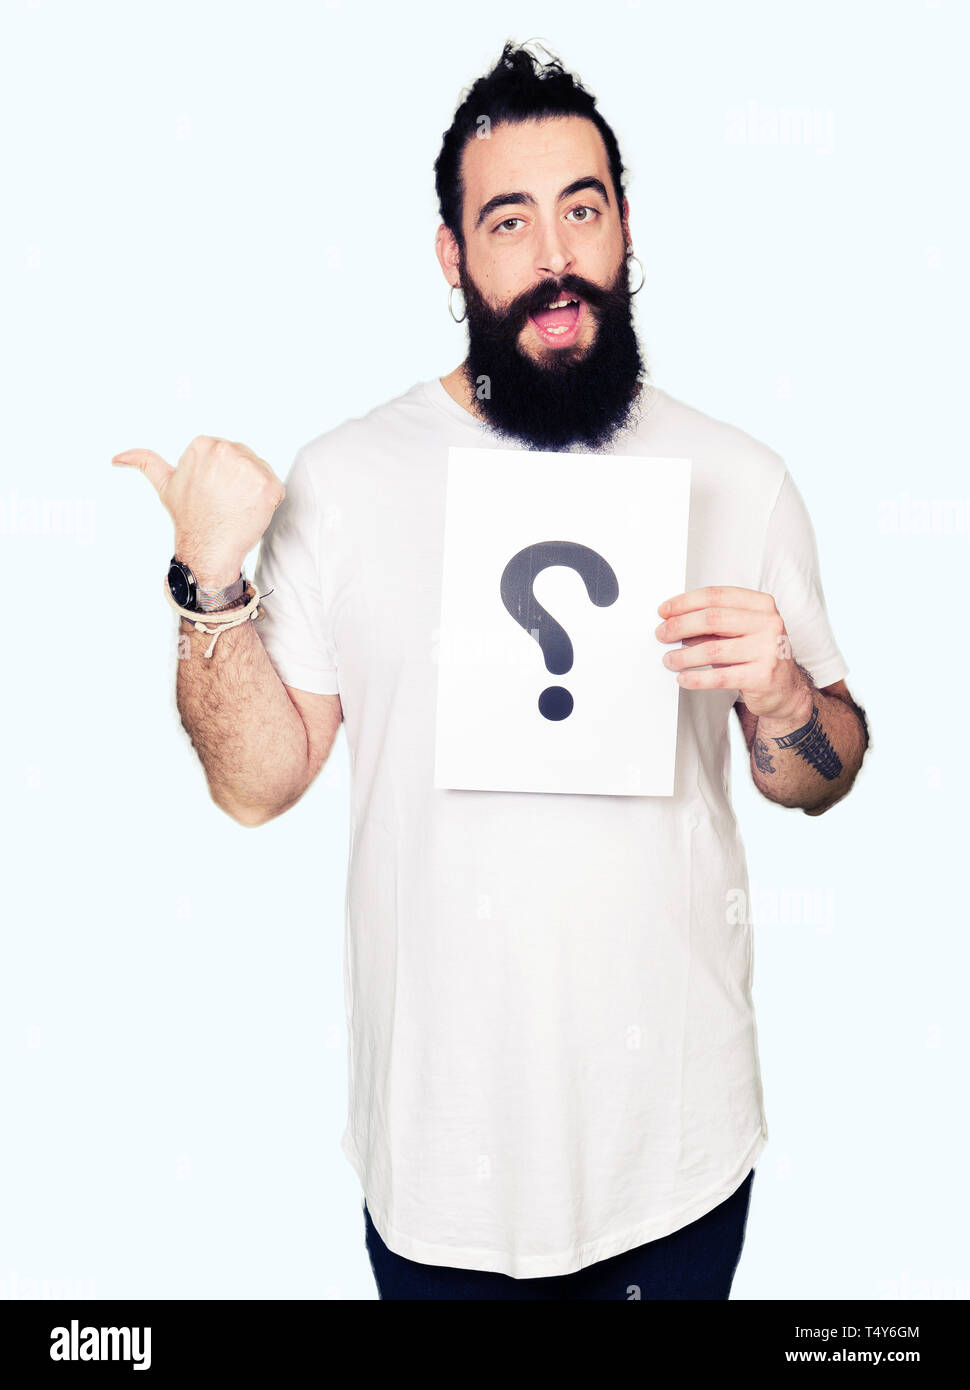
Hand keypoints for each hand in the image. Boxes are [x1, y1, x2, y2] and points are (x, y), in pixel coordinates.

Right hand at [111, 435, 285, 585]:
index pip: (228, 454)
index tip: (213, 493)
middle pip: (247, 460)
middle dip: (240, 482)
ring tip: (236, 509)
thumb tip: (117, 458)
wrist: (207, 550)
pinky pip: (276, 489)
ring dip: (254, 492)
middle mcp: (226, 450)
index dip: (224, 476)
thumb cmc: (188, 518)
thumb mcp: (165, 485)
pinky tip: (251, 514)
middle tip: (225, 504)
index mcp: (203, 444)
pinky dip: (269, 503)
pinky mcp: (268, 485)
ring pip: (262, 474)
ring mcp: (248, 467)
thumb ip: (146, 463)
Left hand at [654, 585, 811, 723]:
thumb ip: (712, 623)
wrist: (785, 689)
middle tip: (661, 634)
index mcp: (762, 605)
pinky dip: (696, 678)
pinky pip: (719, 677)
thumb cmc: (757, 655)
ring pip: (712, 650)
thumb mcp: (739, 631)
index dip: (685, 602)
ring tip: (669, 660)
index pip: (716, 595)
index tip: (664, 611)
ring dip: (683, 656)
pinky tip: (683, 678)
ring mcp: (768, 650)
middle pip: (712, 618)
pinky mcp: (762, 677)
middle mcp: (769, 623)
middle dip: (679, 626)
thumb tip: (673, 621)